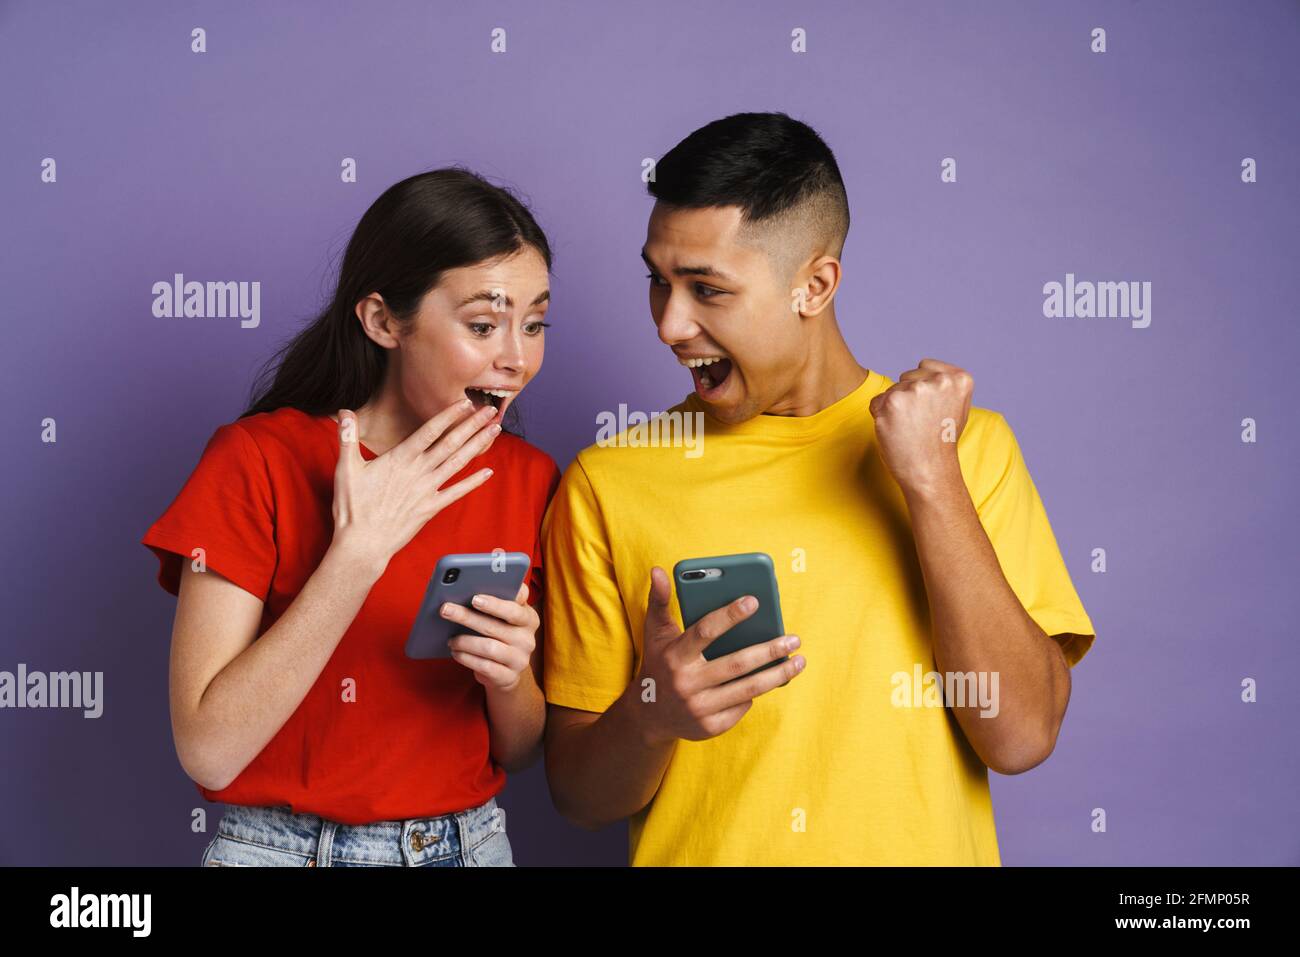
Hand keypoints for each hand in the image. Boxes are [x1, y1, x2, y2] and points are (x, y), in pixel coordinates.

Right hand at [330, 400, 499, 570]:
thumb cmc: (353, 507)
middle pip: (450, 443)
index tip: (465, 403)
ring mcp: (427, 490)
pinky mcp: (431, 508)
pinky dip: (473, 482)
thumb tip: (343, 411)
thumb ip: (347, 438)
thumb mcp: (346, 469)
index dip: (449, 415)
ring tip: (494, 430)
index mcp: (400, 459)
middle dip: (472, 425)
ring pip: (457, 462)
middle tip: (491, 409)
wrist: (362, 543)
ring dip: (477, 445)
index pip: (429, 431)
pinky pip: (457, 492)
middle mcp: (418, 471)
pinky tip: (488, 472)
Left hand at [442, 580, 538, 692]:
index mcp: (529, 619)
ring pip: (488, 648)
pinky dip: (467, 658)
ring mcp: (520, 659)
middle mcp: (527, 639)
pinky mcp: (509, 677)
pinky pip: (485, 666)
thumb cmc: (500, 636)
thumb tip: (469, 591)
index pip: (515, 608)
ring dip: (464, 642)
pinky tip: (456, 653)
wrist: (507, 672)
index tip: (474, 598)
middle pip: (494, 626)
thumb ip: (498, 603)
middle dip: (467, 617)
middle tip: (446, 610)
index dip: (495, 604)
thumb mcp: (504, 619)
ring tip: (450, 639)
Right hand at [633, 567, 804, 746]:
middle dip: (770, 650)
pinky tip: (770, 680)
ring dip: (778, 675)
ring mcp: (698, 708)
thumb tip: (659, 570)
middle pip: (737, 663)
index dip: (730, 615)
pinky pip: (742, 707)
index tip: (754, 601)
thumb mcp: (655, 633)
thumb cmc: (659, 664)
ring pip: (748, 689)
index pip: (706, 631)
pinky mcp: (709, 727)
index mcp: (675, 655)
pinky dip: (756, 693)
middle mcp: (686, 683)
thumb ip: (659, 600)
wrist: (647, 716)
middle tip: (794, 639)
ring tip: (799, 661)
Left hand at [868, 358, 972, 494]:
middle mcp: (939, 381)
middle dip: (908, 397)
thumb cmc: (941, 443)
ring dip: (894, 409)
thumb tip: (922, 365)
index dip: (922, 387)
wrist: (930, 472)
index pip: (924, 366)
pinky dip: (880, 417)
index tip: (932, 410)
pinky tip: (896, 432)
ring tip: (909, 429)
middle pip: (906, 378)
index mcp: (959, 379)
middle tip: (920, 424)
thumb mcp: (958, 406)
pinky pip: (876, 403)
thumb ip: (944, 384)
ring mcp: (915, 390)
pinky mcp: (892, 402)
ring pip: (891, 391)